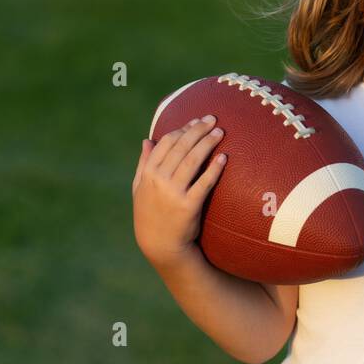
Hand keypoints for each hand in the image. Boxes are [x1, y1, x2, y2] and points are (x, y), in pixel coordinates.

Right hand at [132, 117, 226, 268]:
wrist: (159, 244)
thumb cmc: (150, 213)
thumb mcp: (139, 188)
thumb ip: (143, 163)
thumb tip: (147, 140)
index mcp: (148, 173)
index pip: (166, 142)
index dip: (183, 129)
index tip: (196, 121)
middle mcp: (159, 180)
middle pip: (182, 147)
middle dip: (198, 130)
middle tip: (213, 120)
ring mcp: (173, 193)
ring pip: (193, 160)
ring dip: (208, 143)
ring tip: (220, 132)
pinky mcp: (188, 206)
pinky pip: (204, 183)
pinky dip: (214, 169)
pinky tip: (224, 158)